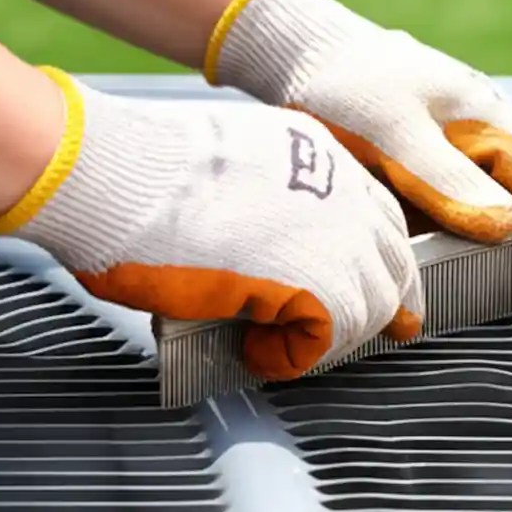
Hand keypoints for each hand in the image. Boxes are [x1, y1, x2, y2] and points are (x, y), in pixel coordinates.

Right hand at [0, 67, 422, 381]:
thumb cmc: (140, 171)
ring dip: (328, 337)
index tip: (386, 288)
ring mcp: (339, 236)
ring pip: (370, 307)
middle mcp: (341, 190)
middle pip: (393, 264)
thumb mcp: (229, 171)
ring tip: (277, 345)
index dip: (378, 259)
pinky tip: (257, 353)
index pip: (379, 215)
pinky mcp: (320, 284)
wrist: (118, 176)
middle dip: (381, 307)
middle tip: (370, 336)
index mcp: (316, 154)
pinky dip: (294, 358)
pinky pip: (330, 338)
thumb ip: (266, 207)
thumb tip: (266, 257)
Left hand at [205, 0, 511, 320]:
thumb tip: (505, 228)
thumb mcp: (395, 132)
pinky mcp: (422, 183)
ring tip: (489, 309)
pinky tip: (437, 288)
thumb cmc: (349, 84)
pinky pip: (449, 225)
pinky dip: (451, 256)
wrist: (304, 61)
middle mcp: (485, 145)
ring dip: (493, 264)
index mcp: (494, 124)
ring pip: (490, 222)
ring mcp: (455, 165)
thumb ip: (446, 179)